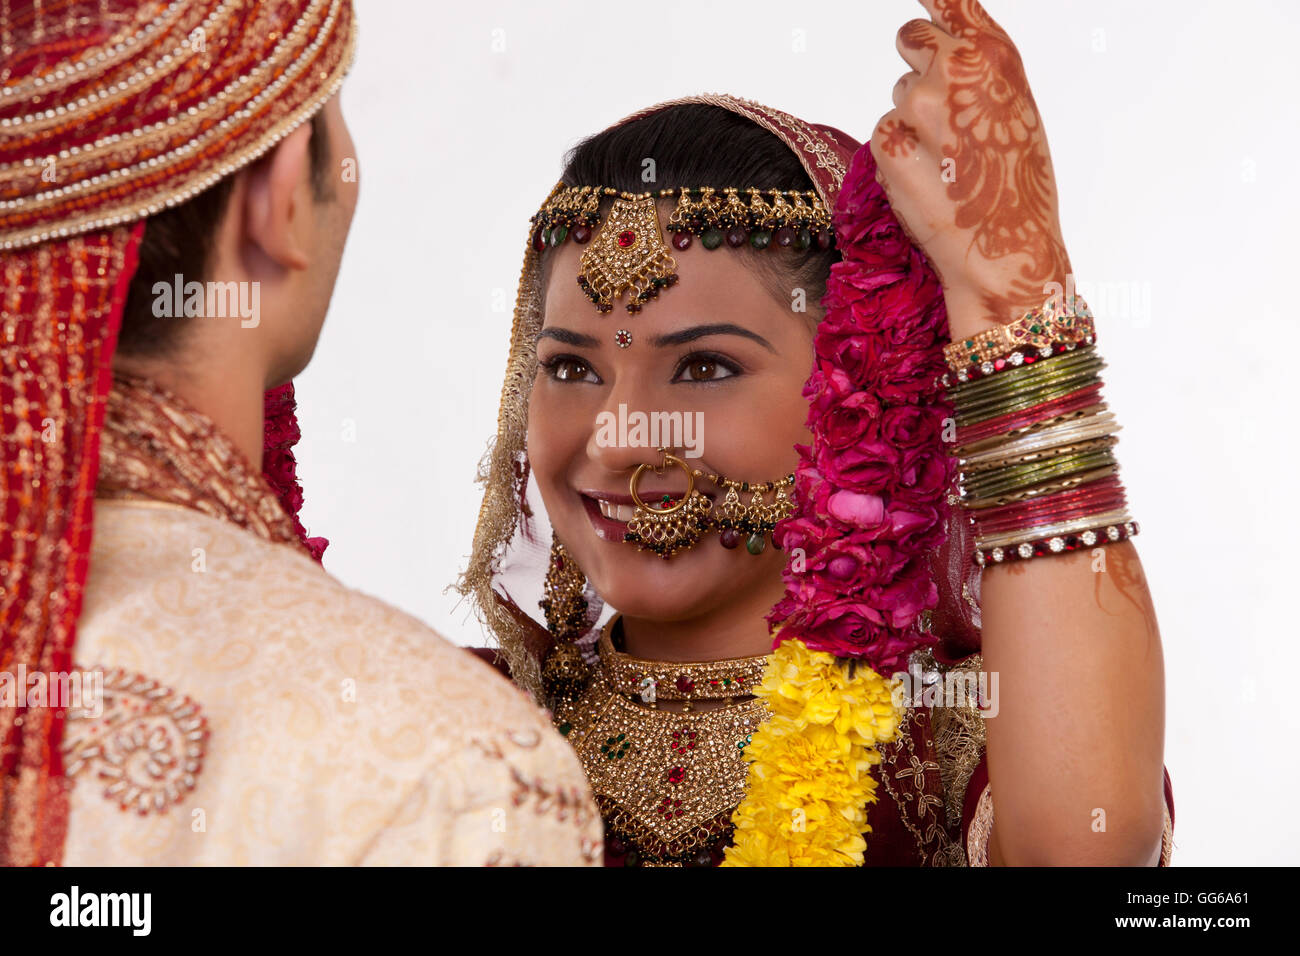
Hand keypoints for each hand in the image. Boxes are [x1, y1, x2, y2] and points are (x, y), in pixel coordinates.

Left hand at [870, 0, 1072, 338]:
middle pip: (910, 39)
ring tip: (945, 161)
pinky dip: (897, 155)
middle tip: (941, 115)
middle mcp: (957, 69)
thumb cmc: (1018, 185)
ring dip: (911, 121)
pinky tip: (926, 180)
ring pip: (897, 96)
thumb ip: (981, 69)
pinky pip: (883, 133)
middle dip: (919, 67)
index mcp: (995, 55)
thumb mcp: (1015, 110)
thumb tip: (943, 45)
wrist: (1005, 250)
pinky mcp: (890, 142)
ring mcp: (919, 105)